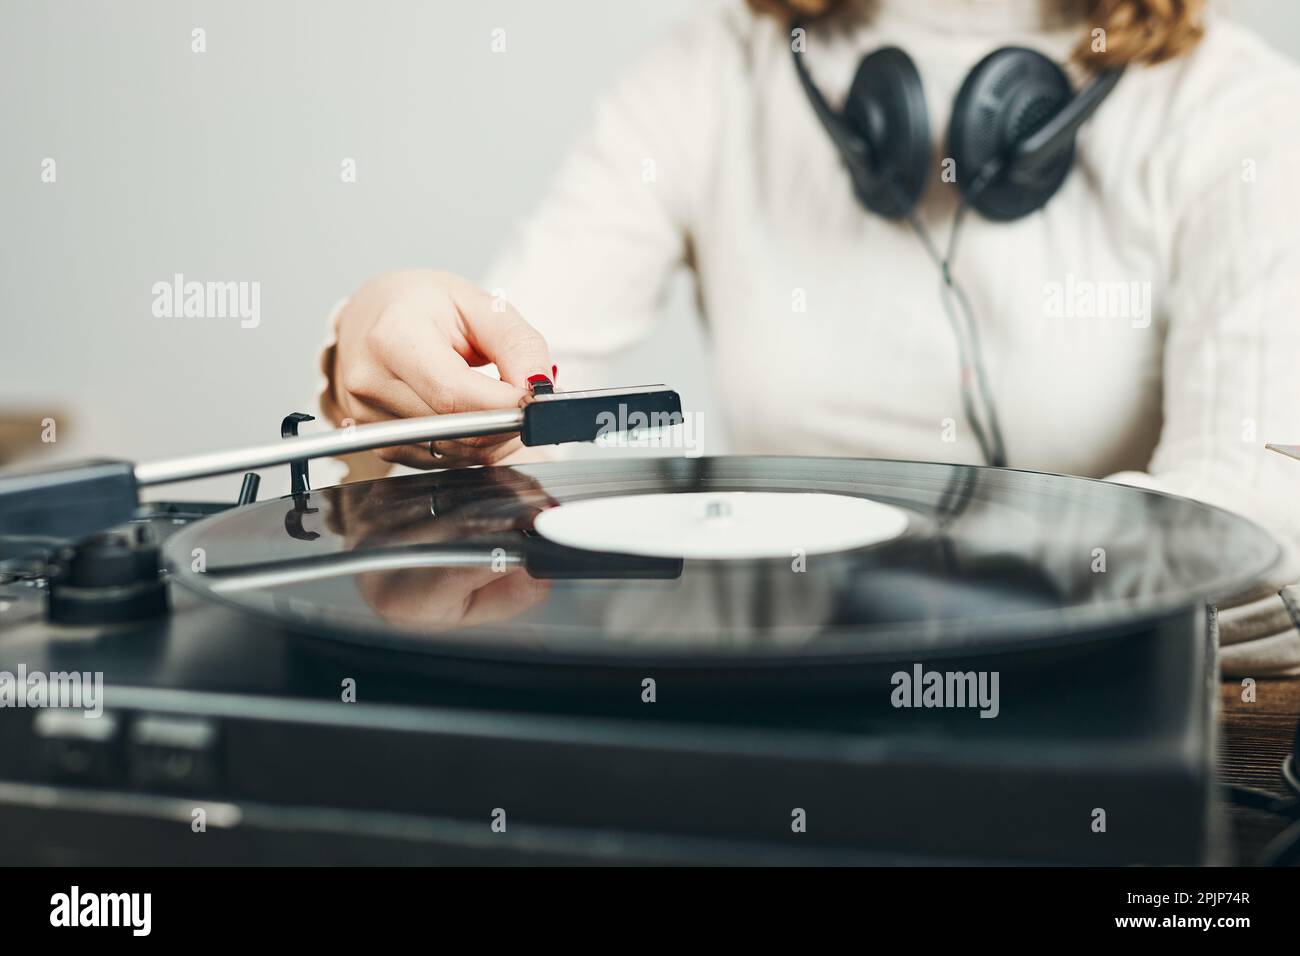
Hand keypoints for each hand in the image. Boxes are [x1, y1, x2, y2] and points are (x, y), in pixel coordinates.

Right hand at [331, 269, 552, 467]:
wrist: (370, 318)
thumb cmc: (422, 306)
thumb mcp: (479, 304)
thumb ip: (518, 344)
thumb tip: (540, 388)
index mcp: (393, 337)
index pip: (454, 393)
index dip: (505, 404)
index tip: (536, 398)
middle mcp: (373, 382)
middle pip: (459, 429)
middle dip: (506, 420)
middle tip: (522, 395)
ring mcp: (370, 419)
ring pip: (457, 452)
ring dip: (492, 435)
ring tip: (492, 397)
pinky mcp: (381, 444)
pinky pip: (444, 460)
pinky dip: (471, 444)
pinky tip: (469, 412)